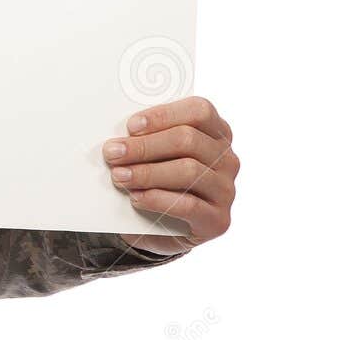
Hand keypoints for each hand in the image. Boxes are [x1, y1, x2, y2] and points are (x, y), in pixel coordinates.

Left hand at [102, 95, 237, 255]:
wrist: (161, 229)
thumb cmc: (156, 181)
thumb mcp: (153, 155)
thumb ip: (145, 140)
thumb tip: (120, 136)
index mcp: (217, 133)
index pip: (199, 111)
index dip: (163, 115)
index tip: (131, 126)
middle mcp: (227, 159)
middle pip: (189, 140)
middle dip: (145, 146)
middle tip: (112, 153)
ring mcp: (226, 190)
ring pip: (189, 171)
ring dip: (147, 172)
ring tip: (119, 175)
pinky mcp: (218, 220)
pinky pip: (189, 205)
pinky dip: (157, 199)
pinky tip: (136, 198)